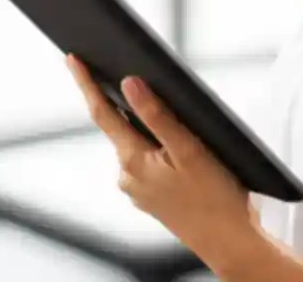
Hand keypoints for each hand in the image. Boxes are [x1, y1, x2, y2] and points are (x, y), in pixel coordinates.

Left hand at [64, 54, 263, 270]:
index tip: (72, 58)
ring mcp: (137, 190)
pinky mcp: (150, 198)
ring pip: (136, 145)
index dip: (86, 82)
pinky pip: (147, 163)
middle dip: (126, 104)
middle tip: (136, 76)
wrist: (230, 243)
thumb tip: (129, 83)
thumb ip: (157, 114)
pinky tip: (180, 153)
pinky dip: (157, 150)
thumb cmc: (216, 198)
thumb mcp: (189, 149)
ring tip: (175, 123)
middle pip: (120, 127)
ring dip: (147, 130)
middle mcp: (127, 176)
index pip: (102, 113)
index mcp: (133, 161)